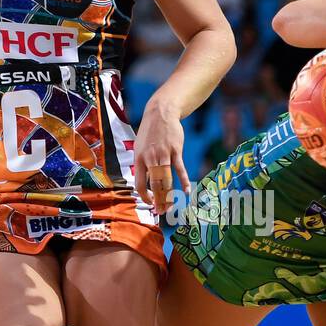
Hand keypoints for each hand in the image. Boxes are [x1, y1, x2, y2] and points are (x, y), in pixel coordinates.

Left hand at [133, 99, 188, 214]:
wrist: (160, 113)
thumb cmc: (150, 132)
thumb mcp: (139, 147)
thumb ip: (142, 164)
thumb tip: (144, 181)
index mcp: (139, 160)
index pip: (139, 184)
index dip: (145, 196)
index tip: (150, 203)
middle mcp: (150, 158)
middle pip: (154, 185)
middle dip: (158, 201)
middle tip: (162, 211)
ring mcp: (163, 155)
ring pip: (166, 180)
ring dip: (169, 195)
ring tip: (171, 205)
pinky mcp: (175, 151)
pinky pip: (179, 169)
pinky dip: (183, 181)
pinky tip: (186, 192)